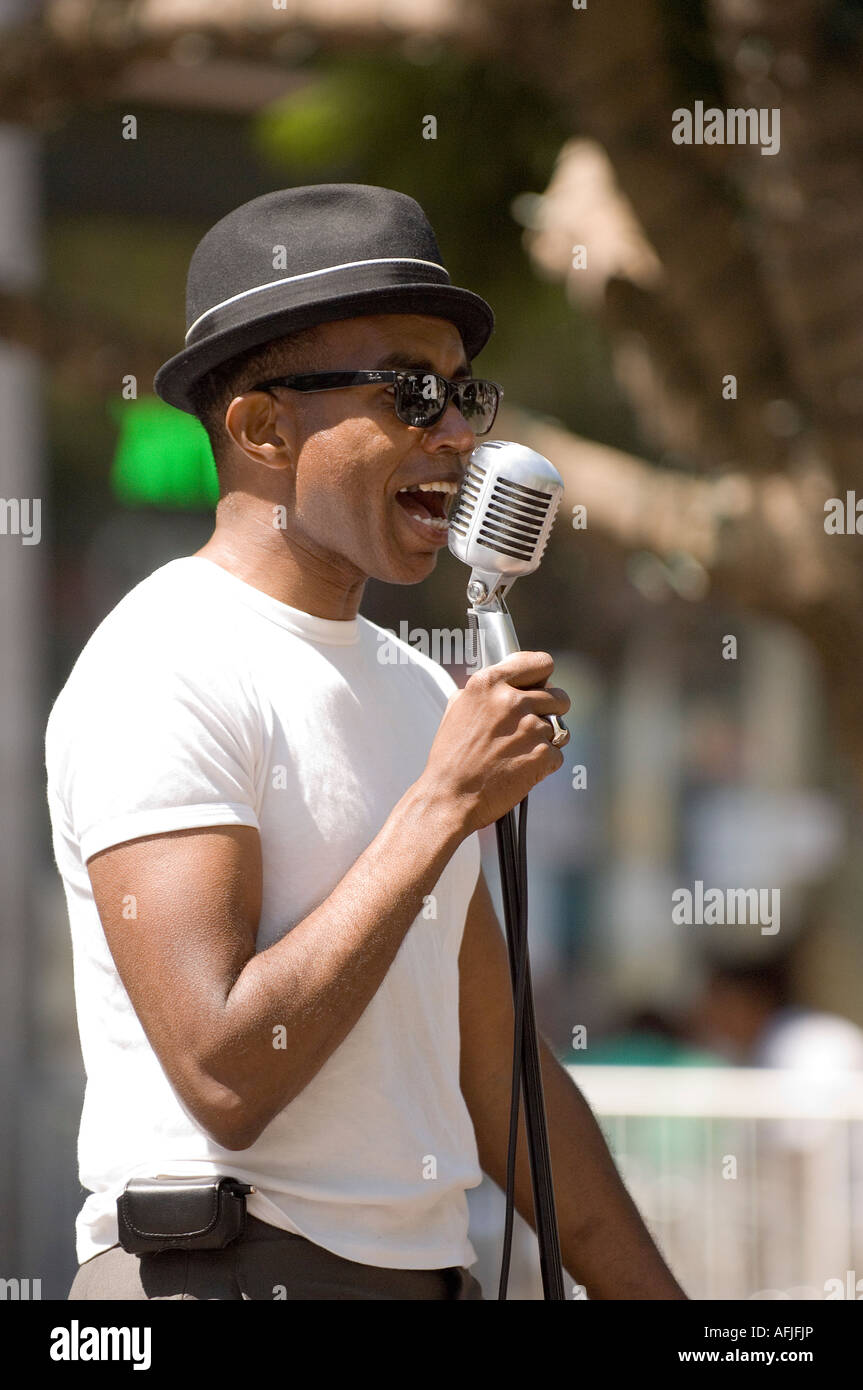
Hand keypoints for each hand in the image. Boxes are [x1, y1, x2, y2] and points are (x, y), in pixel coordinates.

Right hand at [421, 651, 570, 834]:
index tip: (540, 684)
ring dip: (546, 739)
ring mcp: (530, 727)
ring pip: (560, 727)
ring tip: (520, 752)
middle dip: (550, 711)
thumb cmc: (451, 759)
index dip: (542, 676)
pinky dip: (545, 763)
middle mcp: (511, 701)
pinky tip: (522, 767)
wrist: (450, 796)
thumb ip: (485, 691)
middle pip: (558, 695)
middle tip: (531, 726)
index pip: (539, 663)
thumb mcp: (457, 709)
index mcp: (489, 684)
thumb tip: (505, 683)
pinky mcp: (542, 754)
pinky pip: (558, 754)